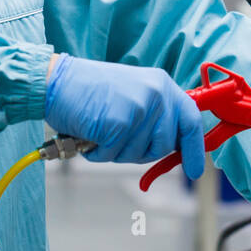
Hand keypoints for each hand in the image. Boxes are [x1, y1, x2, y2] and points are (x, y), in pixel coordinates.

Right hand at [43, 54, 206, 177]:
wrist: (55, 80)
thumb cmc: (88, 90)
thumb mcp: (133, 93)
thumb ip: (156, 115)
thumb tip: (173, 145)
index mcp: (162, 84)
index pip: (191, 120)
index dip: (195, 148)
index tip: (194, 169)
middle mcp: (156, 94)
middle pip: (164, 145)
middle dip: (141, 151)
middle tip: (117, 137)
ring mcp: (140, 109)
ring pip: (138, 154)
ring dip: (115, 151)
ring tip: (100, 127)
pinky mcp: (120, 123)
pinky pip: (113, 155)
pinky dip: (98, 152)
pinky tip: (89, 132)